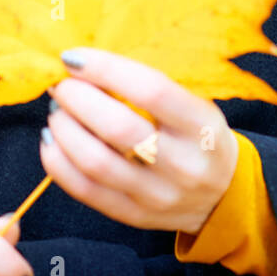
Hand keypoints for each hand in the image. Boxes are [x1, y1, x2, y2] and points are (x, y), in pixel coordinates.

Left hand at [40, 47, 238, 234]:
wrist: (224, 196)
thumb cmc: (199, 135)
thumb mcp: (194, 105)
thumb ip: (148, 88)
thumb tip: (86, 65)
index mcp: (201, 126)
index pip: (150, 90)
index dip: (105, 69)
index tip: (73, 57)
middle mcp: (183, 165)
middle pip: (117, 128)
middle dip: (76, 99)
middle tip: (61, 85)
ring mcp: (158, 196)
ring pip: (95, 162)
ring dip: (64, 129)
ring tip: (56, 111)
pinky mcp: (135, 217)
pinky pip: (85, 190)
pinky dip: (58, 163)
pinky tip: (52, 140)